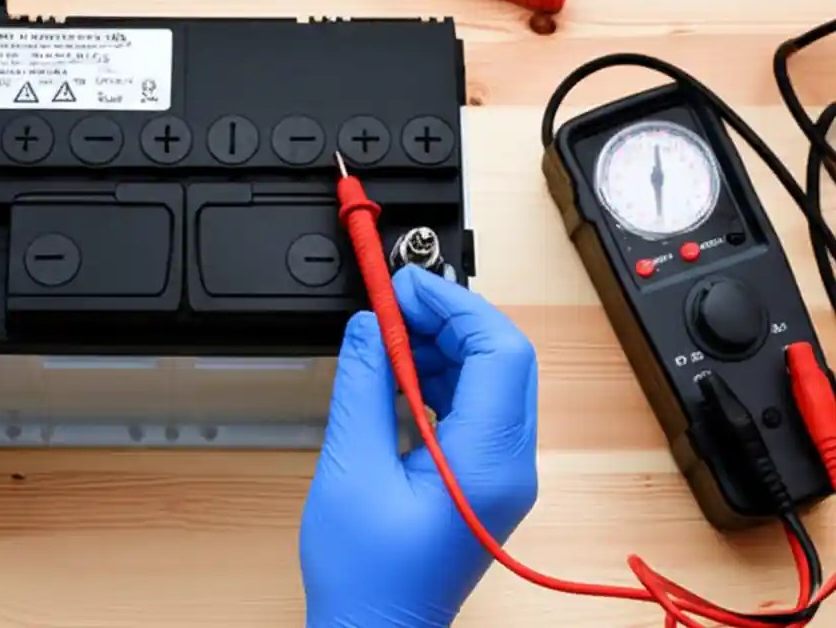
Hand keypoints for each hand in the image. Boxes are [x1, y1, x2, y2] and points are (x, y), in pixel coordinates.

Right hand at [300, 266, 538, 626]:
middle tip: (393, 303)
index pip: (500, 352)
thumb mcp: (351, 468)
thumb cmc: (367, 574)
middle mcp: (510, 465)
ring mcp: (502, 472)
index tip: (405, 287)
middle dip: (450, 318)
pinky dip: (442, 376)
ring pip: (492, 378)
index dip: (455, 306)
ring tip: (388, 334)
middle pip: (503, 358)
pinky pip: (477, 405)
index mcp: (489, 463)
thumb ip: (363, 386)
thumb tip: (368, 327)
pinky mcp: (484, 476)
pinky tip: (399, 371)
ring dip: (444, 345)